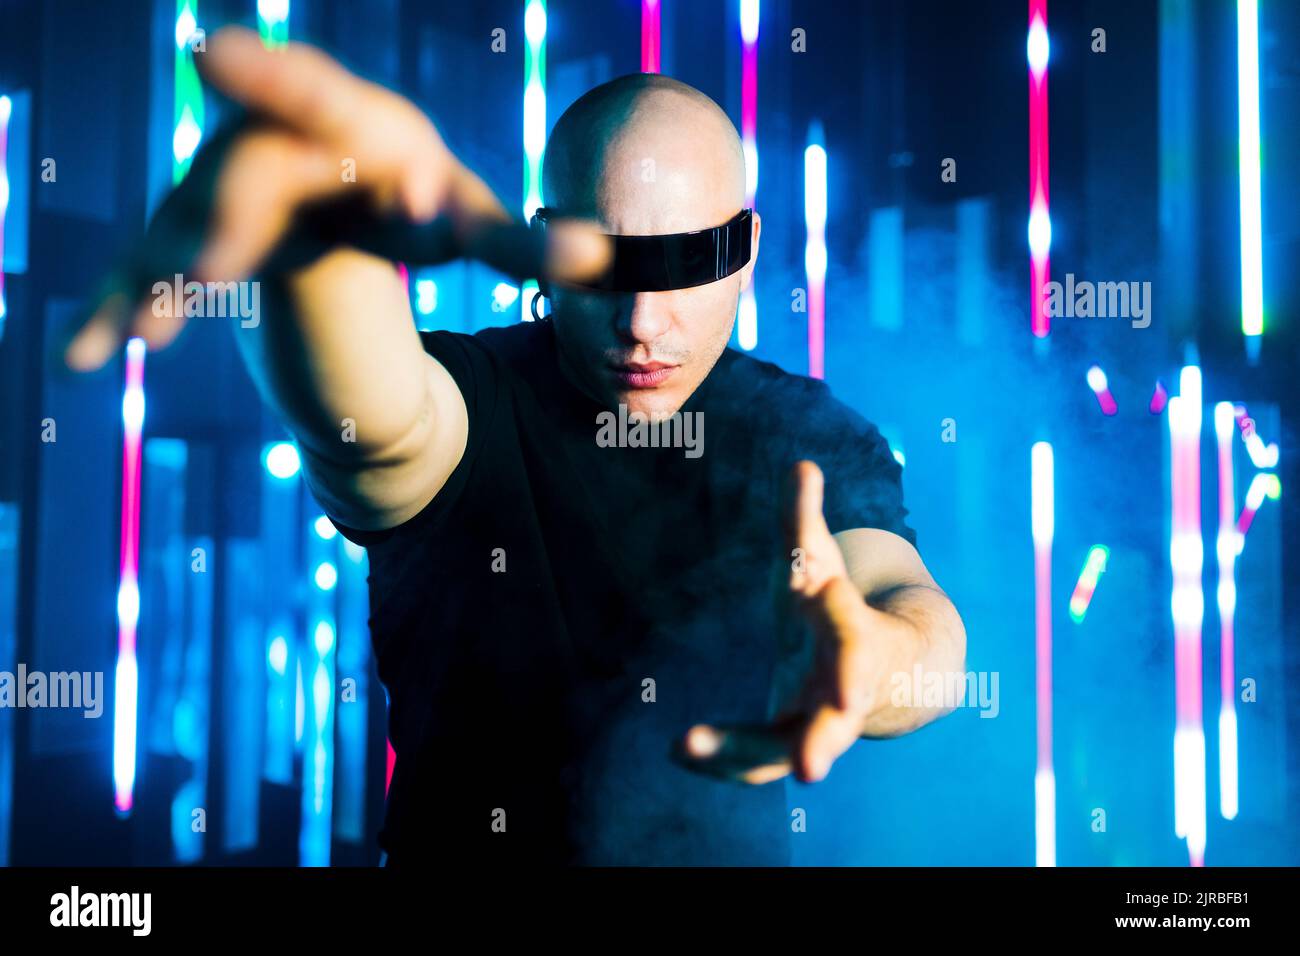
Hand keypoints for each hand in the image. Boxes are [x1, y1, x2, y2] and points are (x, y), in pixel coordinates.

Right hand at [64, 25, 608, 370]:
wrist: (332, 176)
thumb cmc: (407, 197)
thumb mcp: (463, 222)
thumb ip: (520, 244)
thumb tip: (599, 258)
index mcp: (351, 128)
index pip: (322, 105)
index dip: (285, 93)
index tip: (241, 79)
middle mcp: (275, 144)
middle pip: (245, 171)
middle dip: (227, 215)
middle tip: (219, 269)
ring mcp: (221, 187)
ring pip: (181, 221)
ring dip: (158, 271)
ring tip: (150, 329)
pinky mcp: (185, 234)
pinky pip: (144, 267)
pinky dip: (116, 308)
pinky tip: (84, 358)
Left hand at [677, 461, 895, 784]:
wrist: (883, 669)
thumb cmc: (840, 608)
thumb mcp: (820, 563)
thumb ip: (803, 520)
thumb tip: (800, 463)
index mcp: (855, 640)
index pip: (850, 635)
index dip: (841, 626)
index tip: (833, 617)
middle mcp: (842, 693)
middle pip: (834, 722)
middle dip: (822, 741)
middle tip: (811, 767)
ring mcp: (817, 726)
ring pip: (786, 752)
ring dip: (741, 753)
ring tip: (685, 743)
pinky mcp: (789, 745)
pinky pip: (756, 763)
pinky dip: (720, 761)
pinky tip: (676, 751)